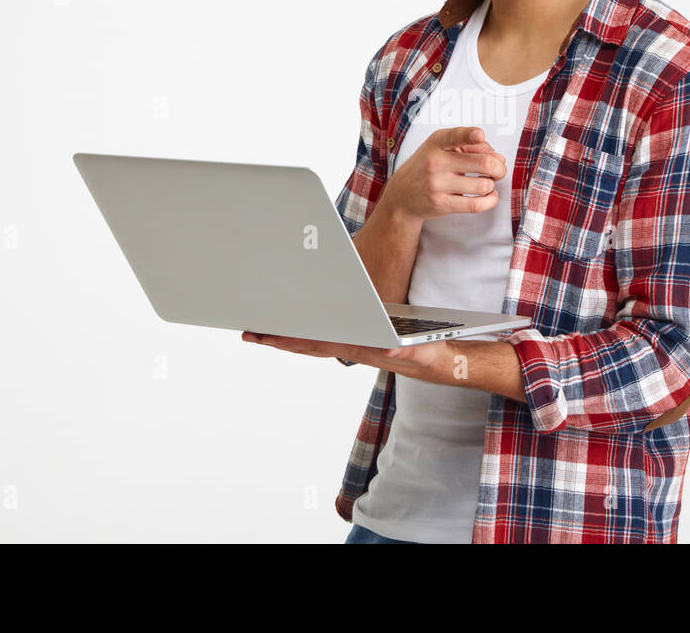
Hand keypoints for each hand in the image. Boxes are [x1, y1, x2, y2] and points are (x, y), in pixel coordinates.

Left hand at [241, 331, 454, 380]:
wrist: (441, 363)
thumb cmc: (431, 354)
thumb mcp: (422, 349)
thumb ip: (407, 350)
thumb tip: (389, 349)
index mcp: (357, 346)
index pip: (315, 343)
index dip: (288, 340)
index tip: (263, 335)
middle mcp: (350, 347)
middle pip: (305, 344)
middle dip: (276, 339)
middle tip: (248, 332)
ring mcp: (353, 345)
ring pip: (313, 342)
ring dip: (288, 336)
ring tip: (264, 328)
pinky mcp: (360, 340)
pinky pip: (326, 337)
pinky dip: (308, 332)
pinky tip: (301, 327)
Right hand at [381, 125, 505, 220]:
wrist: (402, 194)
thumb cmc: (428, 167)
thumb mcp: (442, 148)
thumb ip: (471, 147)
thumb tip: (500, 159)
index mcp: (436, 142)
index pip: (455, 136)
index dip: (470, 135)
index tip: (479, 135)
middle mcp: (435, 162)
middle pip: (483, 163)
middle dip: (499, 168)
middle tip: (498, 170)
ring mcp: (437, 184)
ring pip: (484, 185)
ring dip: (491, 185)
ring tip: (486, 183)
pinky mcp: (441, 204)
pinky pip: (476, 205)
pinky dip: (490, 201)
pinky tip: (489, 196)